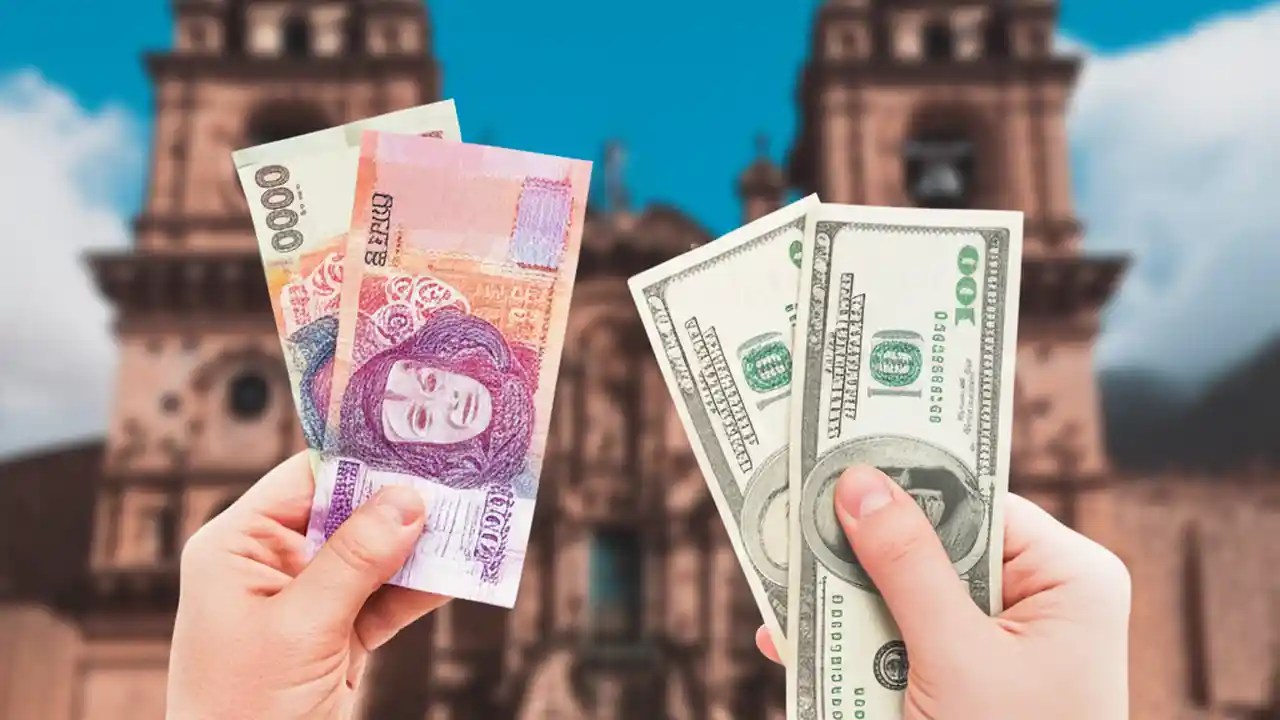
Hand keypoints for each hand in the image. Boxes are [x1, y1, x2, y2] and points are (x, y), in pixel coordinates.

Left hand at [167, 451, 447, 719]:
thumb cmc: (244, 712)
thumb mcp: (301, 628)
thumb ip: (355, 559)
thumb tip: (407, 498)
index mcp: (236, 548)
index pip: (306, 479)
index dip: (362, 459)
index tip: (420, 441)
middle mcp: (269, 566)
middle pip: (347, 513)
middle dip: (402, 501)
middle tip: (462, 477)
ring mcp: (305, 603)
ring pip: (374, 556)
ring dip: (421, 544)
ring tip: (476, 520)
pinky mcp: (335, 639)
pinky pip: (385, 599)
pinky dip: (420, 588)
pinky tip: (461, 571)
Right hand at [756, 466, 1129, 719]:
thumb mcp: (956, 657)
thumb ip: (907, 566)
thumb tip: (859, 483)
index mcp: (1069, 578)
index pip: (974, 502)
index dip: (903, 483)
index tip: (834, 461)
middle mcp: (1041, 600)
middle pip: (935, 546)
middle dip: (863, 549)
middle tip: (793, 524)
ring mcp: (1005, 643)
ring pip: (909, 595)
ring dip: (846, 602)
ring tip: (781, 592)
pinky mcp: (969, 678)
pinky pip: (904, 640)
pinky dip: (854, 644)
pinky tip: (794, 642)